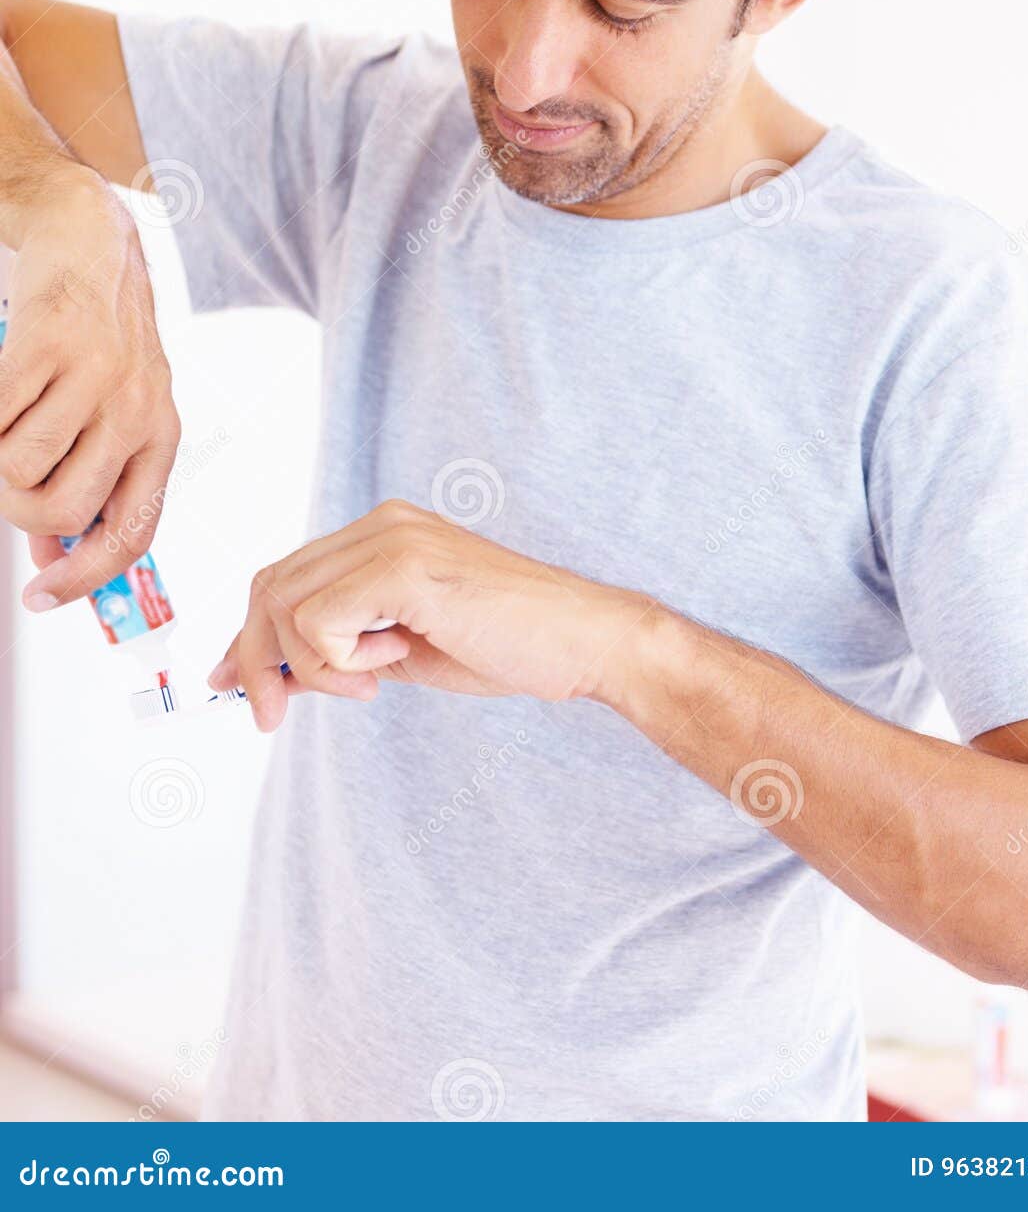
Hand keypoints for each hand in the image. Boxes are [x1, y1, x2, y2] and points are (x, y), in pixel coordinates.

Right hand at [0, 171, 180, 607]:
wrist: (92, 243)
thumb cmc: (99, 342)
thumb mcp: (117, 412)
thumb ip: (90, 482)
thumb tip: (54, 556)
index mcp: (161, 435)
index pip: (132, 534)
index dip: (84, 578)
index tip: (41, 599)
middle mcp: (137, 410)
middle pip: (60, 512)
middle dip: (17, 514)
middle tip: (8, 480)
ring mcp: (95, 376)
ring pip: (17, 470)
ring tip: (10, 418)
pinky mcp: (47, 344)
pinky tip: (2, 390)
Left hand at [207, 499, 654, 731]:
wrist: (584, 643)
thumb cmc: (510, 647)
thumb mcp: (402, 651)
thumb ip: (339, 650)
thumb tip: (265, 676)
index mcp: (383, 532)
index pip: (285, 575)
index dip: (249, 635)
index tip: (233, 686)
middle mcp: (382, 522)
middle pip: (271, 585)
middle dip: (256, 659)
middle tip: (271, 715)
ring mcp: (392, 537)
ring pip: (287, 606)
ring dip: (312, 667)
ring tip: (373, 683)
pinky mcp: (404, 567)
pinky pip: (318, 623)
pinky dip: (335, 664)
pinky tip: (387, 670)